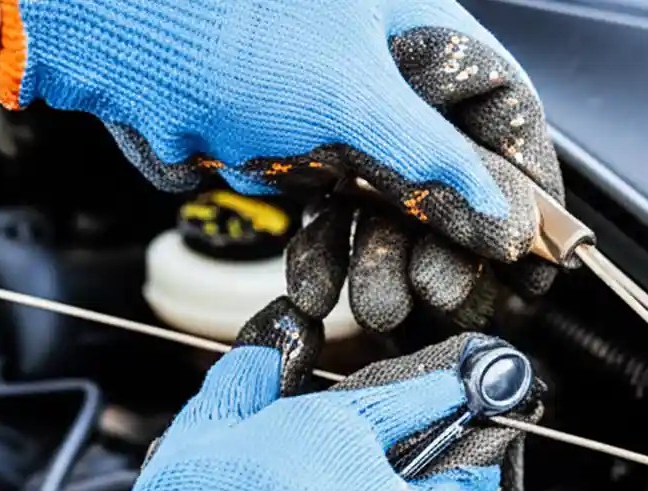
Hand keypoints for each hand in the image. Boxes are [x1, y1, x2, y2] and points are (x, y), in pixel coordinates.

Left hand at [0, 0, 564, 330]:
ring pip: (391, 204)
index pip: (505, 113)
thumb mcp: (357, 107)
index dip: (527, 187)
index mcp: (424, 34)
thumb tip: (509, 221)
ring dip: (385, 262)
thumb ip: (441, 169)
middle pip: (450, 171)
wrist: (109, 37)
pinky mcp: (296, 147)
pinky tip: (318, 286)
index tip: (538, 254)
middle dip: (444, 243)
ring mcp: (342, 112)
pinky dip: (329, 253)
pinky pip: (334, 212)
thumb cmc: (226, 30)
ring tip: (379, 304)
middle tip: (443, 292)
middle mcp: (391, 72)